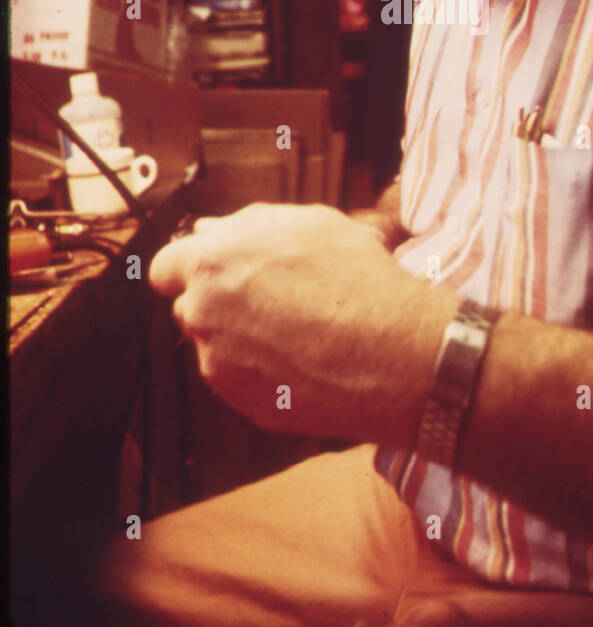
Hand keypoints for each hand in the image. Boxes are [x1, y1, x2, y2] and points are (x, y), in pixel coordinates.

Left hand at [149, 202, 452, 441]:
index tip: (213, 270)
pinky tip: (305, 358)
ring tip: (298, 328)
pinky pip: (242, 382)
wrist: (394, 353)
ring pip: (216, 347)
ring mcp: (221, 366)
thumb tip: (211, 230)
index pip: (164, 267)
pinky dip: (263, 372)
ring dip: (242, 338)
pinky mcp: (244, 405)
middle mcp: (204, 316)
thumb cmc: (358, 280)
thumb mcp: (309, 222)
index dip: (189, 267)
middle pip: (190, 307)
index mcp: (212, 265)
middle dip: (218, 301)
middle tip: (270, 296)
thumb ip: (247, 224)